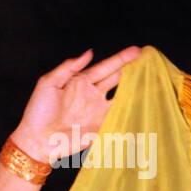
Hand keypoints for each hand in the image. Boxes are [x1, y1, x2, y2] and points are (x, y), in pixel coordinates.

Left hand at [11, 46, 142, 164]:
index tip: (137, 50)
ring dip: (138, 88)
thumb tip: (89, 53)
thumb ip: (67, 68)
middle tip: (150, 59)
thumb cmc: (38, 112)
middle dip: (133, 69)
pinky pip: (120, 116)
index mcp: (81, 82)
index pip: (105, 67)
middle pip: (117, 79)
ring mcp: (98, 111)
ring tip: (154, 78)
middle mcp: (92, 95)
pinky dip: (133, 109)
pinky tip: (147, 102)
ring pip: (123, 96)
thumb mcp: (48, 84)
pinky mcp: (100, 126)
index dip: (121, 59)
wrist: (36, 140)